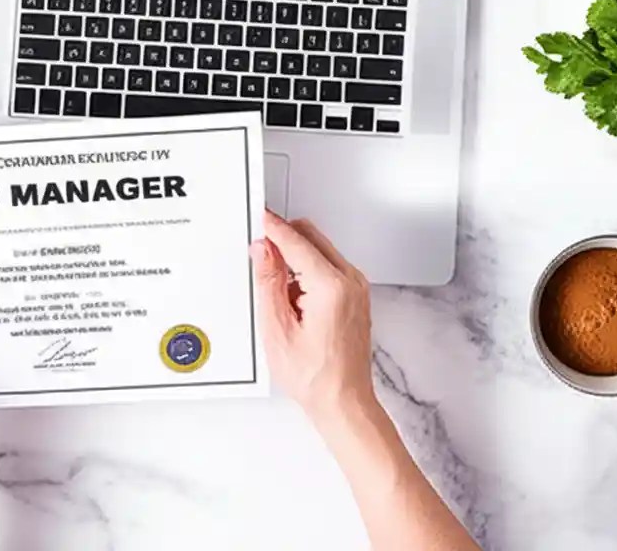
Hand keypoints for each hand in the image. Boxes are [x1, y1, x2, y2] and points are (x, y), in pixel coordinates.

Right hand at [251, 211, 374, 420]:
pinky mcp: (356, 297)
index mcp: (331, 287)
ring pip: (321, 251)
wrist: (342, 400)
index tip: (260, 217)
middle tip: (259, 248)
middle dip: (284, 238)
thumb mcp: (277, 328)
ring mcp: (357, 289)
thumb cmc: (316, 376)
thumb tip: (263, 251)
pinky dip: (308, 271)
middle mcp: (350, 282)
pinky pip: (329, 268)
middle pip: (312, 237)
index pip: (296, 242)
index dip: (273, 227)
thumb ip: (268, 282)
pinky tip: (293, 299)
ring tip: (277, 292)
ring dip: (296, 257)